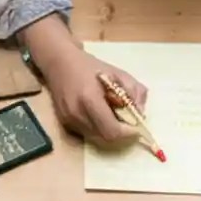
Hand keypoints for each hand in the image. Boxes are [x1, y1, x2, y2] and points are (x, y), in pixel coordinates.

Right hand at [19, 15, 146, 144]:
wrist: (59, 63)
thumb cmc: (90, 66)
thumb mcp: (118, 73)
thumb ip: (135, 91)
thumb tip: (141, 114)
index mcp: (89, 99)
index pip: (112, 130)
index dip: (127, 133)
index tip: (137, 127)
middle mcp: (77, 114)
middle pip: (105, 138)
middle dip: (120, 133)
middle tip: (128, 122)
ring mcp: (69, 120)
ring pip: (96, 138)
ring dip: (109, 130)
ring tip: (113, 114)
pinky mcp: (65, 123)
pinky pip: (87, 133)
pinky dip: (98, 128)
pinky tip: (99, 113)